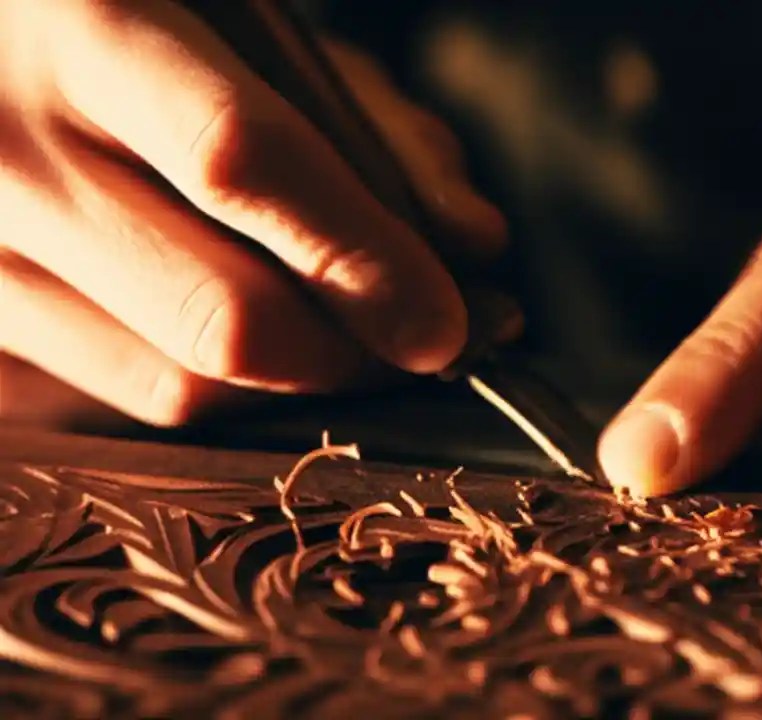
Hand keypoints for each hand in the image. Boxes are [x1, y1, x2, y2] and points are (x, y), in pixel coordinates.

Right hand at [0, 0, 507, 426]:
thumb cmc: (139, 26)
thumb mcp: (261, 30)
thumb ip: (370, 126)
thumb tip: (473, 247)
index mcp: (87, 26)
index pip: (243, 162)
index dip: (365, 257)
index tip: (451, 324)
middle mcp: (4, 150)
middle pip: (219, 315)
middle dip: (353, 353)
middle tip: (420, 342)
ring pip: (175, 387)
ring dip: (293, 384)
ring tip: (342, 335)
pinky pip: (118, 403)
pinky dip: (211, 389)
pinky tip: (240, 338)